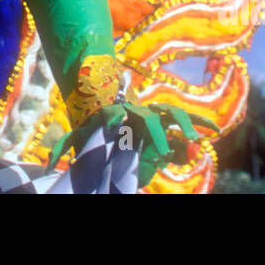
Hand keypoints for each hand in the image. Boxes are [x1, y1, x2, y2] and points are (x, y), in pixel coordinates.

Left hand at [49, 101, 218, 186]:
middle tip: (166, 151)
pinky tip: (213, 132)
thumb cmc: (91, 125)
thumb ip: (64, 147)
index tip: (128, 139)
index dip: (124, 127)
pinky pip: (184, 117)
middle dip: (160, 133)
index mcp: (116, 116)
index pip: (121, 120)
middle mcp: (137, 111)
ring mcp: (152, 111)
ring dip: (185, 125)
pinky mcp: (164, 115)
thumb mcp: (77, 135)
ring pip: (172, 113)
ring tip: (197, 139)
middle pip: (151, 118)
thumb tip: (50, 164)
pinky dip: (200, 121)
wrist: (105, 101)